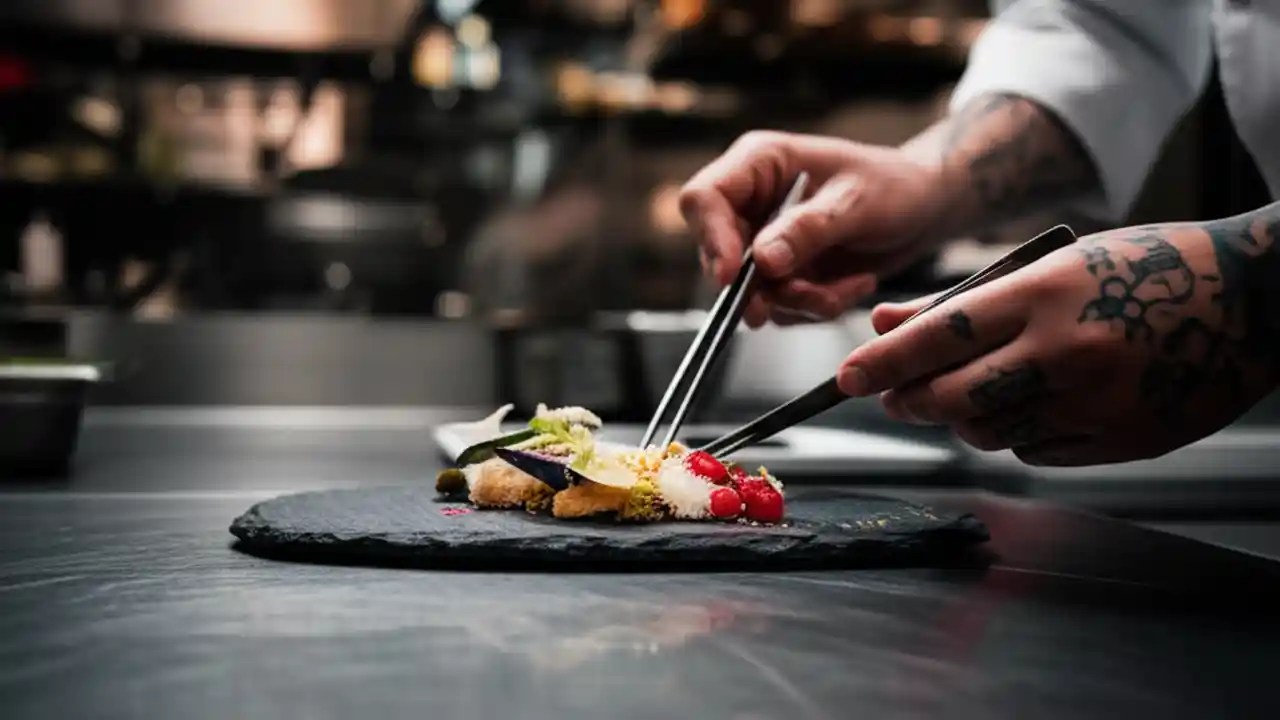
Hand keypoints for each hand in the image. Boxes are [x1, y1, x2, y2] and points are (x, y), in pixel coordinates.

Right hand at [679, 131, 945, 326]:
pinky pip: (779, 307)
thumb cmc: (896, 186)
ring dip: (798, 301)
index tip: (732, 276)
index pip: (705, 198)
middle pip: (719, 254)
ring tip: (844, 289)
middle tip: (805, 295)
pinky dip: (814, 308)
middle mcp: (752, 202)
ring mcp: (764, 242)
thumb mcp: (856, 203)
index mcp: (759, 164)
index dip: (711, 239)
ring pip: (751, 291)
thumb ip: (808, 229)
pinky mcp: (782, 274)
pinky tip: (848, 287)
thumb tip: (762, 260)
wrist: (926, 210)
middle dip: (763, 286)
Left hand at [836, 219, 1279, 465]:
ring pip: (988, 432)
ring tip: (963, 391)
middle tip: (893, 394)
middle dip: (907, 400)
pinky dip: (1014, 432)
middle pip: (951, 398)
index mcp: (1047, 295)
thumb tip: (885, 323)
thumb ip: (963, 300)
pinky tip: (1028, 404)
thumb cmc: (1147, 268)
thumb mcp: (1052, 264)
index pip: (940, 336)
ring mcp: (1096, 403)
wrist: (1255, 298)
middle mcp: (1067, 353)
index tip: (844, 377)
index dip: (883, 362)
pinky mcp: (1120, 440)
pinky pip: (1035, 450)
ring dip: (959, 418)